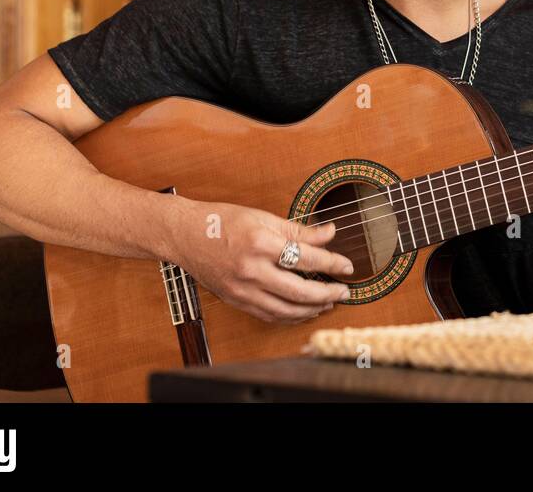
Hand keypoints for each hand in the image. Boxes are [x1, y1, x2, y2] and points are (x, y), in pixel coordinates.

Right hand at [169, 200, 355, 323]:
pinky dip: (289, 316)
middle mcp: (251, 270)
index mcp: (261, 243)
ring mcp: (242, 289)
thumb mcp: (264, 217)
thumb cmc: (222, 221)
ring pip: (285, 310)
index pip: (306, 258)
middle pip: (299, 291)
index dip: (332, 263)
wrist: (184, 235)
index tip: (348, 266)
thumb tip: (330, 233)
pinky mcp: (235, 300)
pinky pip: (268, 315)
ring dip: (311, 310)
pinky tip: (303, 311)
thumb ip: (299, 230)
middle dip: (327, 294)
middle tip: (344, 292)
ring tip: (328, 303)